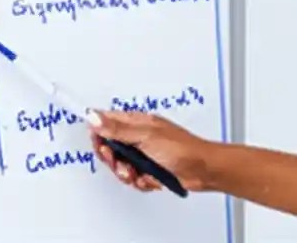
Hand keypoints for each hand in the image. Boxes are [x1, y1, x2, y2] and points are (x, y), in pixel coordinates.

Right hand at [87, 110, 214, 193]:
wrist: (202, 170)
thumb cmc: (182, 148)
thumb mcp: (145, 136)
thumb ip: (118, 129)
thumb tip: (94, 117)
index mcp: (137, 122)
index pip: (107, 122)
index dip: (99, 133)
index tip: (99, 142)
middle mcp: (139, 137)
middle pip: (110, 148)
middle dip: (113, 159)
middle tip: (121, 162)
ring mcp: (144, 154)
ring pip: (121, 166)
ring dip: (127, 173)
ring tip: (138, 173)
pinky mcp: (149, 169)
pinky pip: (133, 178)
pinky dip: (140, 181)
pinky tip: (150, 178)